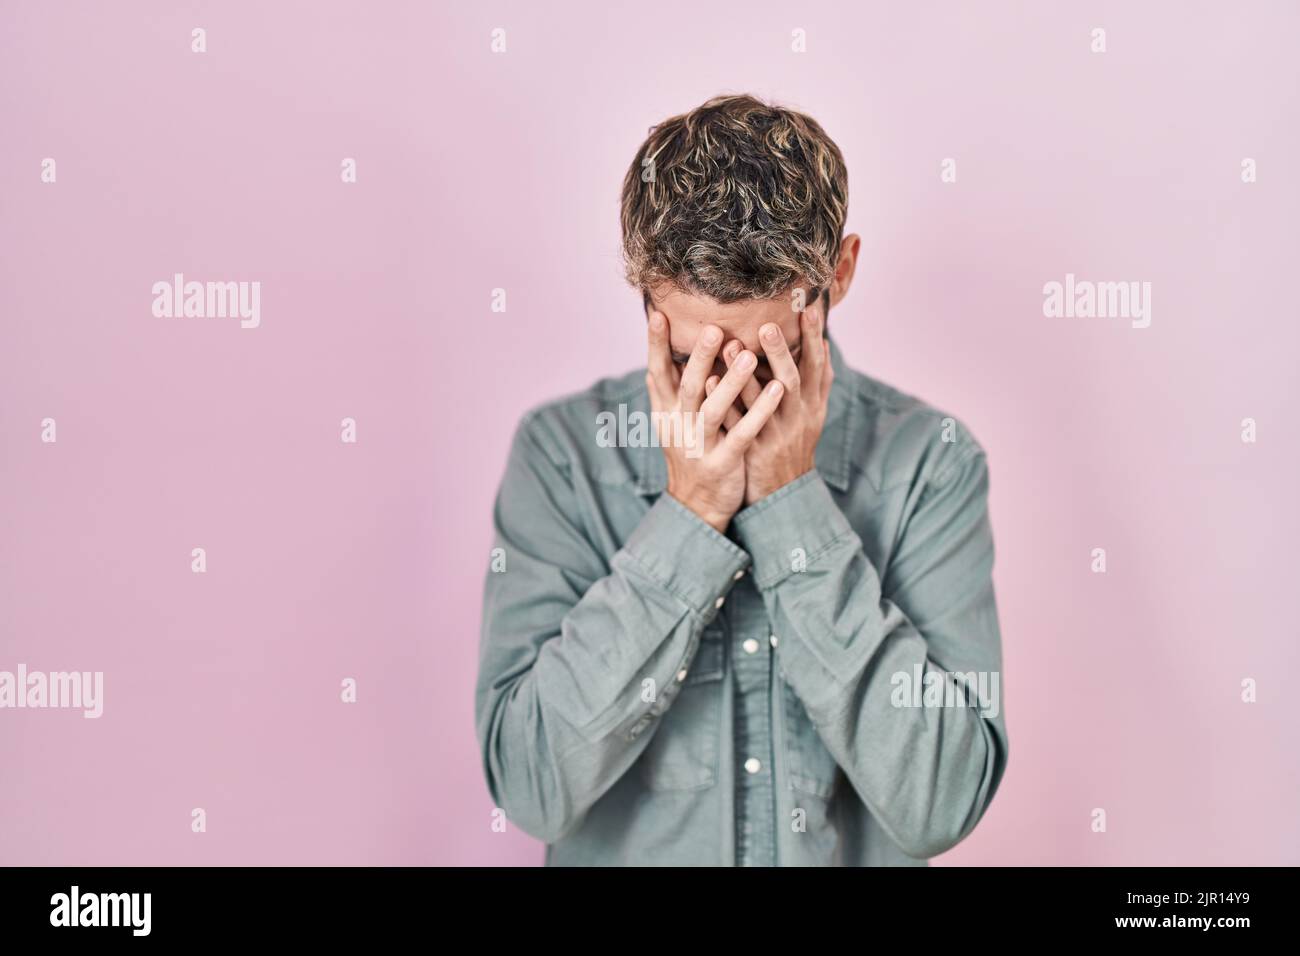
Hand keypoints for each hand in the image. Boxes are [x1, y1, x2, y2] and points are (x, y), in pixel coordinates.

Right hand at [647, 311, 784, 531]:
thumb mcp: (672, 424)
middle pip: (686, 387)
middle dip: (700, 357)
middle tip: (714, 327)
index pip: (657, 373)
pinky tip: (777, 390)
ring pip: (713, 409)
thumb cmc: (691, 455)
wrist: (697, 506)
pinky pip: (741, 434)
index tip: (657, 314)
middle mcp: (679, 426)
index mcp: (666, 413)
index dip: (655, 346)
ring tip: (749, 355)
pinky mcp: (723, 463)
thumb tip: (658, 359)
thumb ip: (668, 394)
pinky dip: (758, 412)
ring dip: (731, 381)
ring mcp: (700, 445)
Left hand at [713, 309, 832, 504]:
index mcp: (812, 404)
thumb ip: (818, 382)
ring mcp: (775, 435)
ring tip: (728, 346)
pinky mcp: (754, 451)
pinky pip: (735, 424)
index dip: (813, 338)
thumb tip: (824, 344)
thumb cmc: (796, 444)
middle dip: (780, 353)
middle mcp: (797, 417)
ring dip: (743, 374)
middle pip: (791, 381)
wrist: (785, 493)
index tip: (807, 308)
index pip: (817, 366)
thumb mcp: (814, 414)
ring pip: (761, 403)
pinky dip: (724, 403)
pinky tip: (708, 382)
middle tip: (766, 326)